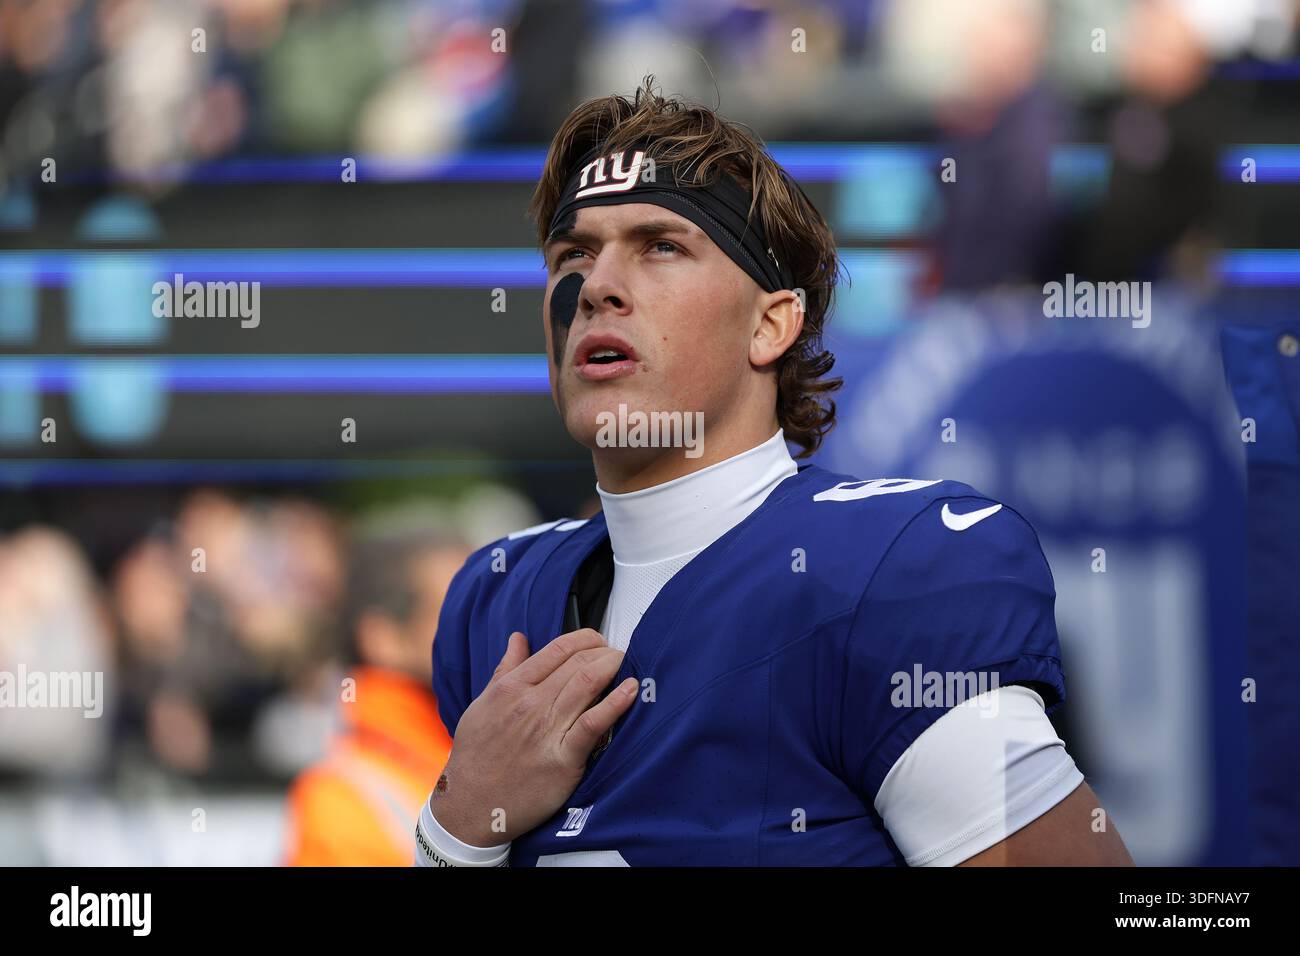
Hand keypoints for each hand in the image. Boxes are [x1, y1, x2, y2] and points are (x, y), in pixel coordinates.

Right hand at [430, 628, 636, 846]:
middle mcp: (529, 704)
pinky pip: (592, 724)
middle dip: (604, 651)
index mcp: (511, 688)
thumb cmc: (476, 755)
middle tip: (616, 654)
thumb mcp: (481, 705)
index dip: (585, 638)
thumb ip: (505, 670)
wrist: (471, 806)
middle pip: (577, 662)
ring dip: (611, 667)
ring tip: (625, 663)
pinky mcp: (563, 759)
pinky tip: (630, 690)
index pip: (557, 649)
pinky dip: (615, 704)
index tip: (598, 642)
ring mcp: (547, 731)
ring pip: (587, 684)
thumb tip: (518, 638)